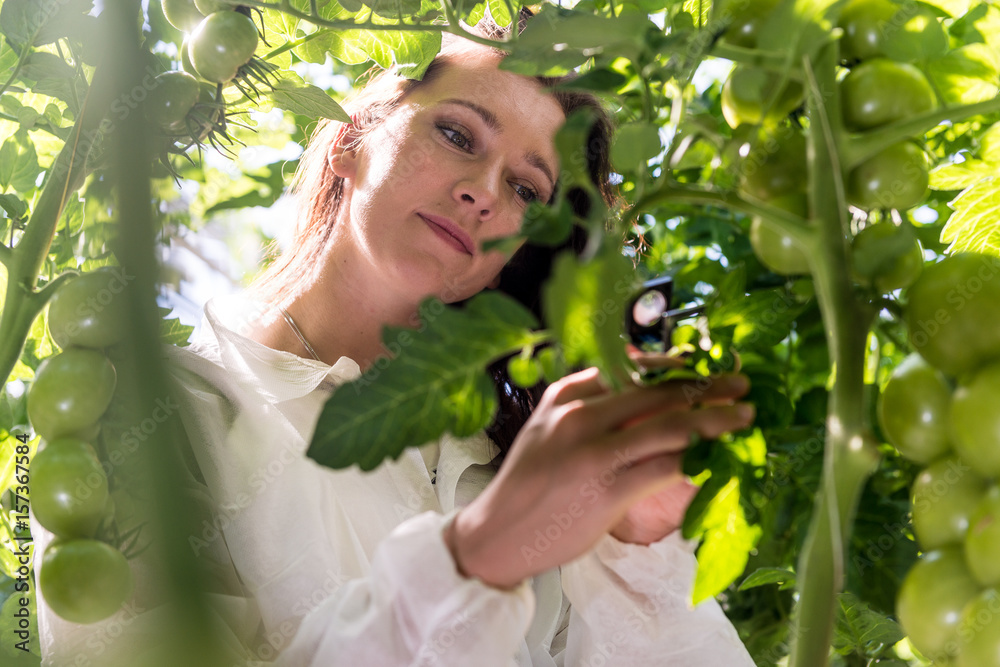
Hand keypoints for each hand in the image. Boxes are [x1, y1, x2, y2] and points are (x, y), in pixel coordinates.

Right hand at [445, 366, 753, 589]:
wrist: (497, 533)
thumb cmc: (529, 485)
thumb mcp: (550, 431)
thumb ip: (590, 411)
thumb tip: (644, 402)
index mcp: (566, 394)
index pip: (630, 367)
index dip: (674, 365)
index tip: (703, 366)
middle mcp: (580, 415)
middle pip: (657, 391)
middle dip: (706, 386)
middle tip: (740, 384)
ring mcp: (593, 451)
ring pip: (670, 426)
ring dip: (715, 420)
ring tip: (743, 418)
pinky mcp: (607, 489)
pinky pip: (666, 468)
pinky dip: (698, 462)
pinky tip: (719, 461)